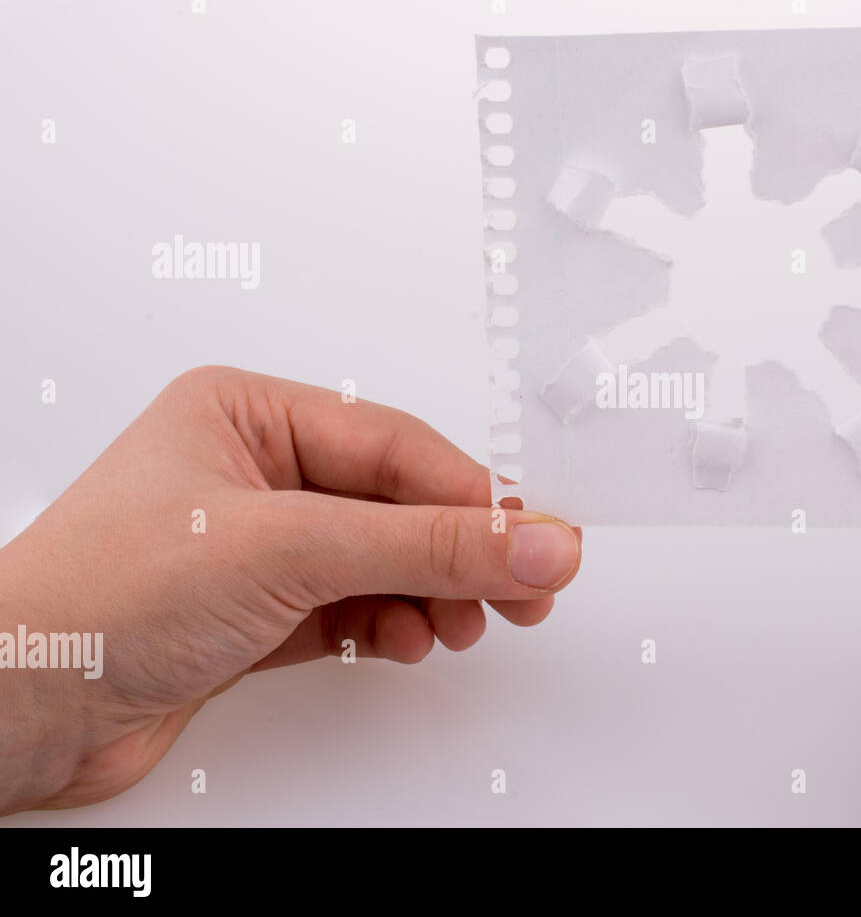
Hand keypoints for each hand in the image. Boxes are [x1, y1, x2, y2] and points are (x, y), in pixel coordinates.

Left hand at [0, 366, 581, 813]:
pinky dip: (389, 626)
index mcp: (247, 414)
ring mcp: (257, 546)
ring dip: (429, 594)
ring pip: (382, 559)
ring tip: (457, 627)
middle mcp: (254, 472)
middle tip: (526, 590)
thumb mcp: (290, 551)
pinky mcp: (258, 612)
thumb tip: (537, 541)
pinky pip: (355, 606)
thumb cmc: (100, 598)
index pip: (396, 447)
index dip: (476, 498)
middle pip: (397, 503)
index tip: (542, 541)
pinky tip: (402, 643)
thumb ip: (427, 547)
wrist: (16, 711)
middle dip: (459, 553)